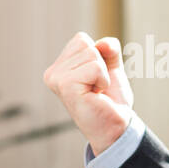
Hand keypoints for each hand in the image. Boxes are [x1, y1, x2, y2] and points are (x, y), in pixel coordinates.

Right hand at [43, 32, 134, 154]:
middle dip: (101, 65)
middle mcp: (52, 73)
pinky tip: (95, 96)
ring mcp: (56, 79)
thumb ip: (108, 50)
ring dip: (102, 74)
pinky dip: (103, 80)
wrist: (115, 127)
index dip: (98, 57)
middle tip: (97, 88)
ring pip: (92, 54)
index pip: (81, 40)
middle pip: (86, 44)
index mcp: (59, 67)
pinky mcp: (65, 86)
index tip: (96, 80)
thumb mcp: (111, 68)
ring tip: (96, 92)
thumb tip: (103, 44)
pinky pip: (95, 67)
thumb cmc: (111, 101)